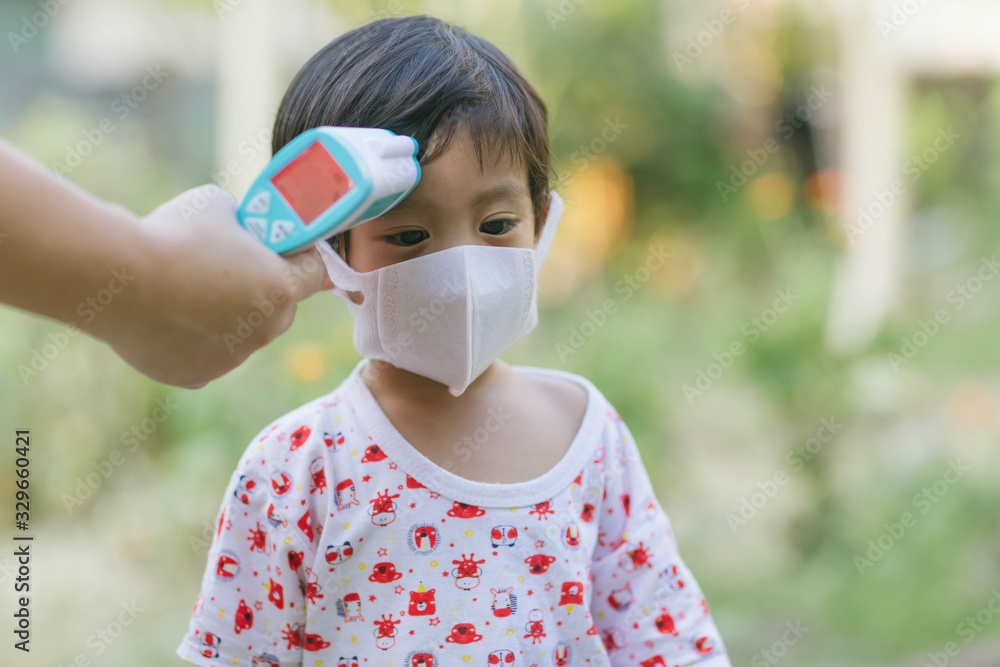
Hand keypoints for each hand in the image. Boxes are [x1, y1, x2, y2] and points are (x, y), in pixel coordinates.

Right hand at [105, 184, 333, 387]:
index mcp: (281, 290)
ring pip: (240, 335)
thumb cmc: (173, 235)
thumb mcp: (219, 206)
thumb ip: (242, 225)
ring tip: (184, 289)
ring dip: (225, 316)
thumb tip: (239, 230)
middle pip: (277, 308)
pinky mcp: (196, 376)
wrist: (117, 277)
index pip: (314, 273)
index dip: (300, 255)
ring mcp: (231, 359)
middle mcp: (265, 331)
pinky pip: (204, 353)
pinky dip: (191, 338)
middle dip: (260, 288)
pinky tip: (165, 316)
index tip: (282, 246)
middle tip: (228, 266)